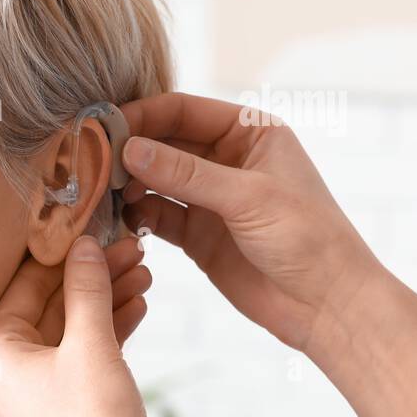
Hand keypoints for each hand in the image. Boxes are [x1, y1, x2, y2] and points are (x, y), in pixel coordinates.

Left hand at [0, 235, 159, 416]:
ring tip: (146, 270)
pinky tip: (139, 305)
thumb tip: (83, 245)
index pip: (24, 287)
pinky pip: (79, 357)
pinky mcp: (59, 407)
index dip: (63, 254)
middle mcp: (3, 373)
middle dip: (92, 277)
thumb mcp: (92, 345)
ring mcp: (31, 392)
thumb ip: (86, 289)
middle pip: (49, 307)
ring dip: (106, 300)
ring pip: (69, 330)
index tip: (95, 228)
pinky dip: (107, 332)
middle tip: (132, 247)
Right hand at [117, 92, 385, 354]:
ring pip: (154, 179)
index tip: (104, 129)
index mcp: (249, 133)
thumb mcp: (248, 198)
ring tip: (100, 194)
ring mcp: (209, 197)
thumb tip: (130, 150)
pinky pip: (156, 215)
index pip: (183, 111)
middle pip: (163, 143)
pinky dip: (135, 217)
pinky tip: (118, 221)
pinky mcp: (197, 233)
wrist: (326, 305)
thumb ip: (186, 174)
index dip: (142, 117)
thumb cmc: (309, 239)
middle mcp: (226, 159)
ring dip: (127, 185)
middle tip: (90, 163)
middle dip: (128, 151)